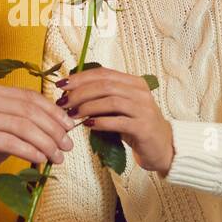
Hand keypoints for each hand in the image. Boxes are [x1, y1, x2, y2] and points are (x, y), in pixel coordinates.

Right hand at [0, 82, 80, 183]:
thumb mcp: (1, 130)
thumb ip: (23, 122)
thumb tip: (60, 126)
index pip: (29, 97)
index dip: (53, 111)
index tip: (70, 126)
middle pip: (29, 110)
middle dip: (53, 129)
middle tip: (67, 145)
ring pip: (23, 125)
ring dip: (46, 142)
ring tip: (58, 157)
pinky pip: (11, 142)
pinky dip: (30, 151)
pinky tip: (41, 160)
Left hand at [56, 68, 173, 175]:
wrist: (161, 147)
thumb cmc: (135, 126)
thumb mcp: (120, 108)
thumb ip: (102, 98)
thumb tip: (71, 93)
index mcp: (134, 82)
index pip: (103, 73)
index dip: (80, 77)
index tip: (61, 85)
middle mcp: (141, 92)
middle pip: (105, 86)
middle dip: (80, 93)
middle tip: (63, 103)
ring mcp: (144, 109)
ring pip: (111, 101)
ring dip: (87, 107)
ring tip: (72, 115)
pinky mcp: (144, 127)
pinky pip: (118, 121)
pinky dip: (100, 122)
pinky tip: (88, 126)